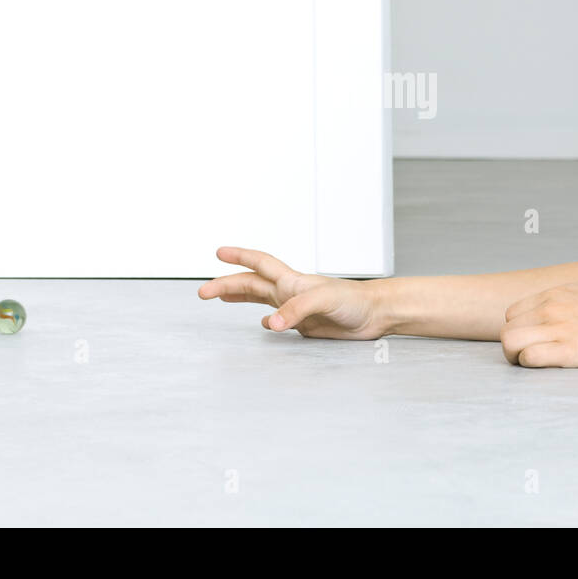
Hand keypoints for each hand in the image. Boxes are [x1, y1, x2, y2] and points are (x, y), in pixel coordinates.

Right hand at [199, 246, 386, 339]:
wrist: (374, 315)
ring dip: (240, 296)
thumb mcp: (324, 300)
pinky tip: (266, 325)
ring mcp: (296, 308)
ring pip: (260, 299)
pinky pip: (279, 321)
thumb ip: (296, 311)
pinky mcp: (304, 324)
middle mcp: (290, 292)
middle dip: (226, 285)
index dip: (239, 257)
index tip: (219, 252)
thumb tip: (271, 325)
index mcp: (291, 281)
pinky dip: (268, 322)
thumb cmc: (355, 301)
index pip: (259, 264)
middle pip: (251, 284)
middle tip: (203, 292)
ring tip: (220, 296)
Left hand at [500, 277, 577, 367]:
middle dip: (513, 346)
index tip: (531, 340)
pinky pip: (529, 357)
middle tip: (526, 356)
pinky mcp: (568, 351)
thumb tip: (561, 298)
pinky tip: (545, 365)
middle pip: (507, 329)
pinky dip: (530, 364)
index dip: (518, 329)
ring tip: (530, 363)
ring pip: (510, 343)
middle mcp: (550, 309)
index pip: (512, 313)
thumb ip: (569, 291)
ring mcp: (558, 329)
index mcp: (553, 295)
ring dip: (515, 357)